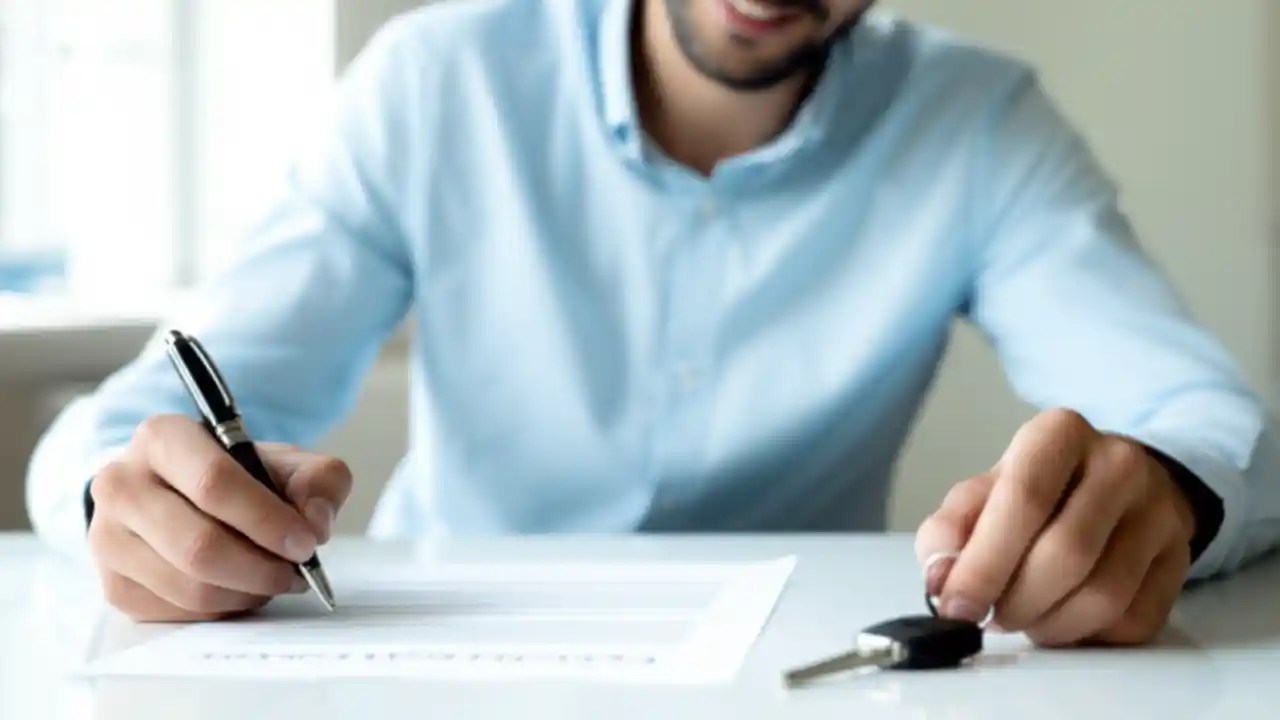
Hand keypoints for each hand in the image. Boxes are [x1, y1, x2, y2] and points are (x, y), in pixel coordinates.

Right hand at [88, 415, 351, 621]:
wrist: (182, 494)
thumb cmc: (239, 476)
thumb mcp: (288, 462)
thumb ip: (319, 481)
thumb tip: (315, 524)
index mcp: (162, 438)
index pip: (214, 484)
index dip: (267, 521)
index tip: (306, 543)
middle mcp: (121, 485)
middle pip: (199, 546)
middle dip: (261, 568)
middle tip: (296, 572)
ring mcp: (107, 538)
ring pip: (188, 587)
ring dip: (246, 593)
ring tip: (274, 579)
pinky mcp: (112, 584)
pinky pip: (177, 613)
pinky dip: (223, 609)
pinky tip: (241, 589)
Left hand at [915, 408, 1196, 646]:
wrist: (1116, 485)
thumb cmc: (1037, 492)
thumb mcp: (983, 494)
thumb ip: (950, 531)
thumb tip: (940, 578)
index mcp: (1059, 434)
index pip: (1024, 498)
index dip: (984, 563)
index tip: (957, 606)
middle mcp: (1119, 463)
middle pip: (1066, 552)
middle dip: (1016, 601)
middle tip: (991, 616)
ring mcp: (1159, 512)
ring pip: (1103, 595)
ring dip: (1050, 625)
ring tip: (1023, 619)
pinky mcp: (1179, 559)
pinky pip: (1134, 621)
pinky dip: (1088, 636)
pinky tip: (1063, 620)